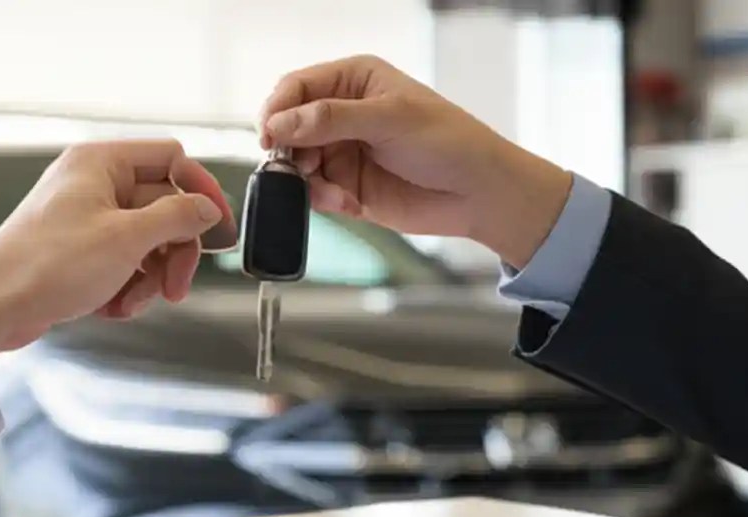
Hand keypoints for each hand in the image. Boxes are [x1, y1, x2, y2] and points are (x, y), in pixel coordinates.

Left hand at [0, 139, 235, 360]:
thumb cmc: (48, 265)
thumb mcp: (128, 238)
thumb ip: (178, 217)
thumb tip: (208, 208)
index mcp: (101, 163)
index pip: (172, 158)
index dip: (200, 191)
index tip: (216, 228)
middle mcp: (93, 183)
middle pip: (163, 206)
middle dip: (174, 252)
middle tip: (175, 287)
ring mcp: (85, 218)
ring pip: (146, 240)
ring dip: (150, 276)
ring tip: (133, 302)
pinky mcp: (78, 251)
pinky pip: (122, 262)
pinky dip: (125, 287)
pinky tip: (112, 307)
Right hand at [258, 54, 571, 267]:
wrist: (478, 193)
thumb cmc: (448, 141)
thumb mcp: (389, 119)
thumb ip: (331, 119)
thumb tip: (281, 123)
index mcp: (354, 81)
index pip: (298, 86)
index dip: (278, 108)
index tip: (269, 135)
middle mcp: (343, 114)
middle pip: (290, 127)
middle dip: (289, 150)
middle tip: (300, 168)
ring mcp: (344, 151)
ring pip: (298, 164)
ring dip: (307, 181)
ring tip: (333, 193)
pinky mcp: (348, 187)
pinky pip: (316, 193)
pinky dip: (324, 201)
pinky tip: (348, 204)